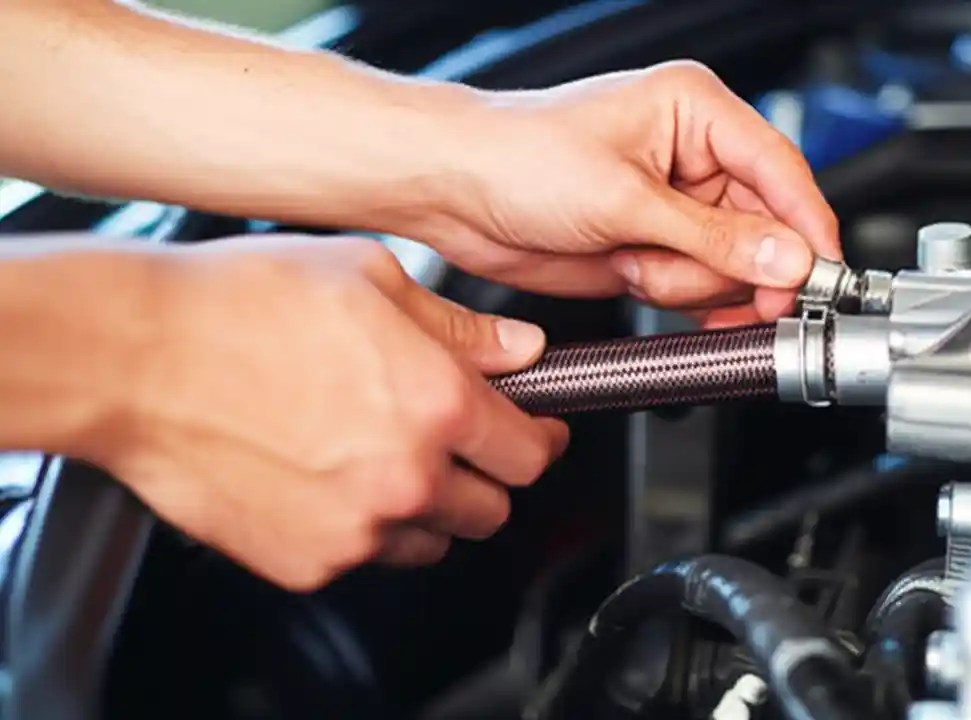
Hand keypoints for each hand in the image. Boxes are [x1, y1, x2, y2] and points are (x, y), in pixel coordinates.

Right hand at [95, 235, 565, 590]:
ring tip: (377, 455)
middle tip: (453, 442)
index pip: (532, 453)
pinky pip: (363, 557)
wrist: (131, 356)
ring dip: (425, 507)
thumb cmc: (237, 304)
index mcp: (438, 402)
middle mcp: (408, 475)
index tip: (535, 432)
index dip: (540, 440)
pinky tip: (325, 477)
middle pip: (492, 509)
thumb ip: (460, 327)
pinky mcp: (307, 561)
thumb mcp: (370, 278)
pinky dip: (361, 529)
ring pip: (432, 540)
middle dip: (484, 476)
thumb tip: (519, 348)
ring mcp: (357, 528)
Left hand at [395, 61, 840, 327]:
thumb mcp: (625, 199)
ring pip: (729, 265)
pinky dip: (680, 299)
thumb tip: (787, 258)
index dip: (807, 226)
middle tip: (716, 288)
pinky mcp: (652, 245)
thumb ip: (714, 236)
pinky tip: (646, 285)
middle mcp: (692, 155)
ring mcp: (673, 205)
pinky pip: (697, 285)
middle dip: (738, 267)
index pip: (782, 169)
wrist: (454, 190)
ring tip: (635, 264)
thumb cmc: (520, 157)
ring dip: (689, 282)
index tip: (820, 276)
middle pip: (764, 228)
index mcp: (696, 110)